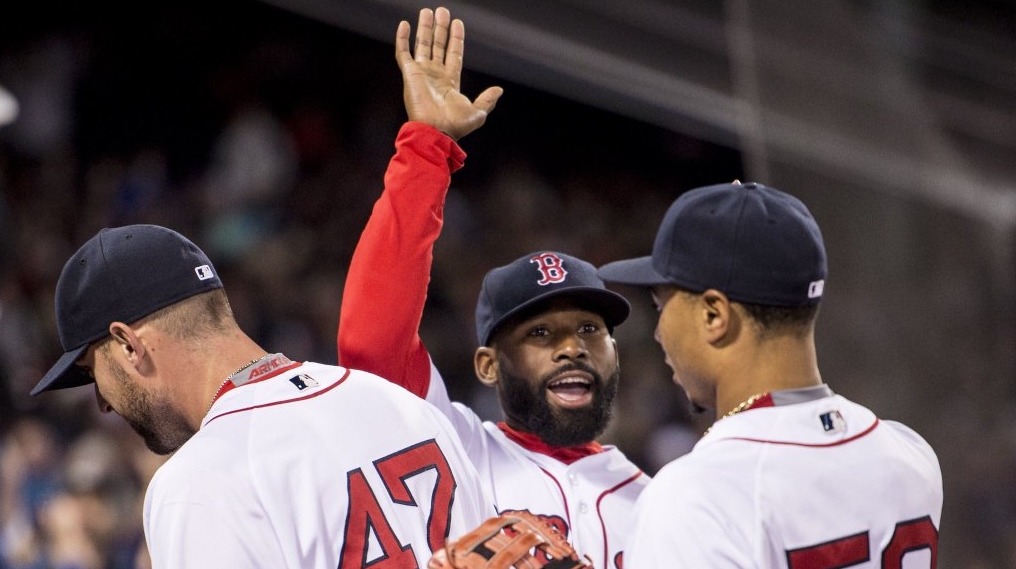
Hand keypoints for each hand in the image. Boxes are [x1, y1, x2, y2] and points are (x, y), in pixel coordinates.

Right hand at [396, 7, 501, 139]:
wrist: (435, 130)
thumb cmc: (455, 125)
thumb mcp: (478, 112)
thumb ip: (487, 100)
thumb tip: (499, 90)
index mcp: (450, 82)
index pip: (454, 54)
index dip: (456, 38)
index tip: (457, 23)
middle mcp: (435, 75)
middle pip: (438, 45)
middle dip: (440, 28)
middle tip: (441, 11)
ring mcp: (422, 73)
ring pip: (422, 45)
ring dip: (424, 28)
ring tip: (427, 11)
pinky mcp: (409, 74)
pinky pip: (403, 53)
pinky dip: (402, 39)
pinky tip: (404, 24)